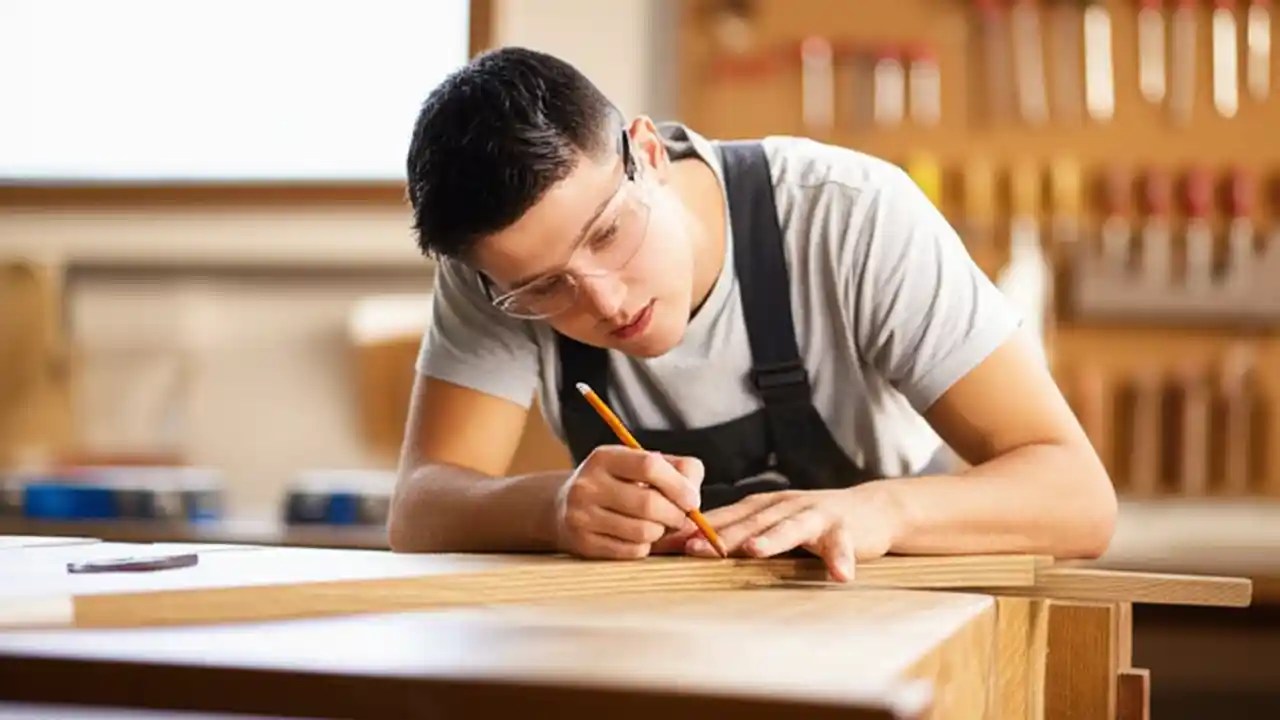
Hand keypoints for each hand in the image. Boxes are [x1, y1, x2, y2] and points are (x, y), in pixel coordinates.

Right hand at [554, 446, 704, 559]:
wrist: (563, 507)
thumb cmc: (618, 484)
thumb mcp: (641, 464)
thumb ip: (678, 470)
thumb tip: (694, 498)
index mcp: (605, 457)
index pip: (650, 466)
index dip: (678, 485)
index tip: (692, 500)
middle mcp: (588, 484)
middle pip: (649, 504)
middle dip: (675, 515)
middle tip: (680, 518)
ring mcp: (582, 515)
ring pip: (643, 531)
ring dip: (660, 532)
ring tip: (656, 525)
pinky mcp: (583, 543)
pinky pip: (631, 551)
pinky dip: (644, 546)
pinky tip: (638, 537)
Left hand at [685, 483, 902, 581]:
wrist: (868, 509)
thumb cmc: (808, 522)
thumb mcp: (768, 523)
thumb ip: (735, 532)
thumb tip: (685, 548)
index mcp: (759, 506)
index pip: (721, 518)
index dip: (693, 530)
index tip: (663, 544)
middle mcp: (782, 506)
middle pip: (747, 522)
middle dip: (719, 536)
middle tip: (692, 549)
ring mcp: (813, 515)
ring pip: (789, 527)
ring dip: (771, 539)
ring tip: (753, 551)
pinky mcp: (843, 528)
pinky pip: (840, 545)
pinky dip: (840, 559)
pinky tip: (840, 575)